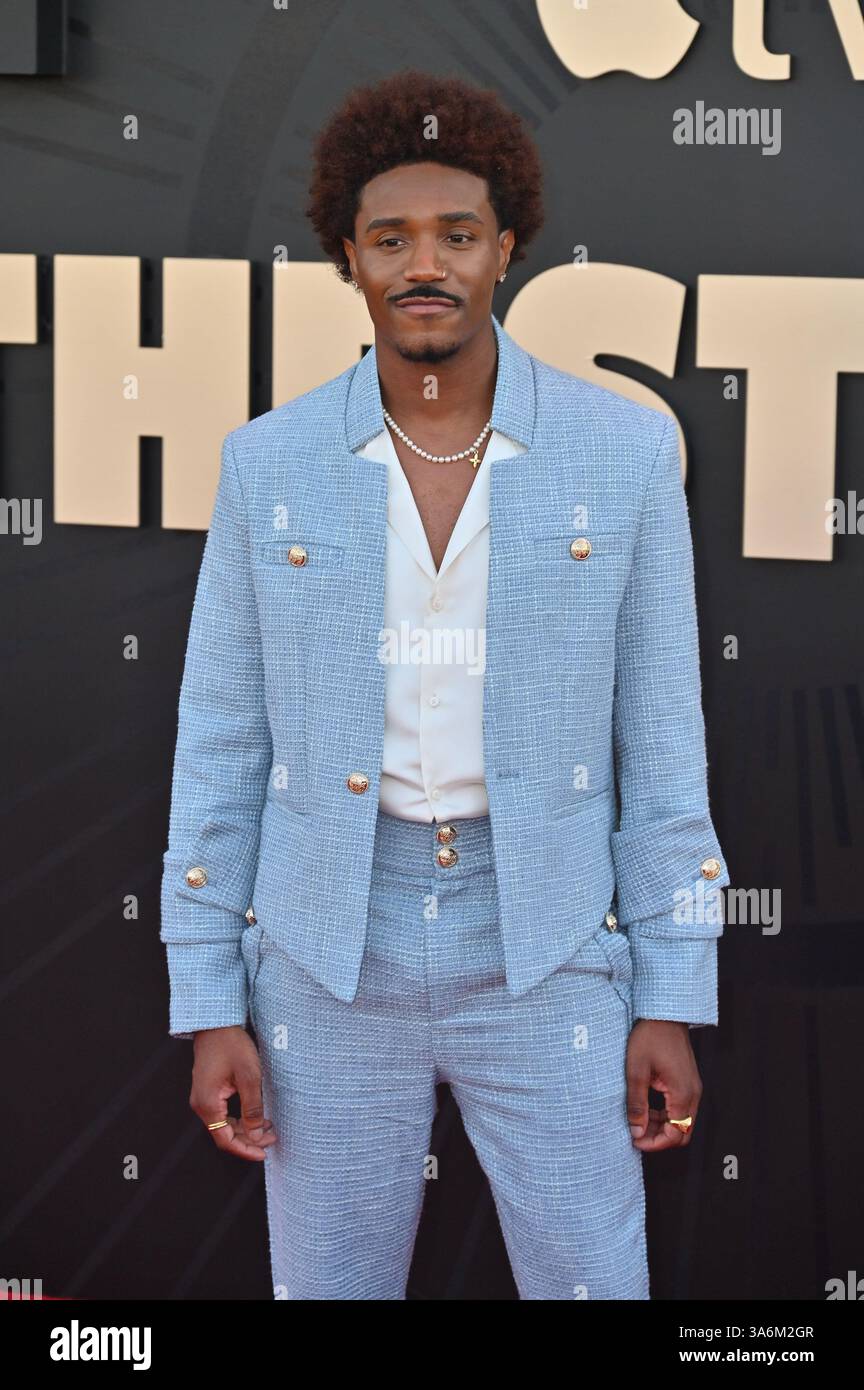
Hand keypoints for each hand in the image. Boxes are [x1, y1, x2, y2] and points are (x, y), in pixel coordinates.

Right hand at [189, 1025, 277, 1160]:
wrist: (216, 1024)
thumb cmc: (231, 1045)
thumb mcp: (249, 1077)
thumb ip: (252, 1108)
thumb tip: (256, 1135)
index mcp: (207, 1105)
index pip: (225, 1140)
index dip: (245, 1149)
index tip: (263, 1154)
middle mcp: (201, 1105)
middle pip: (224, 1134)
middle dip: (249, 1140)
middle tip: (271, 1139)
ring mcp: (203, 1098)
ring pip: (224, 1125)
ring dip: (245, 1129)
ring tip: (268, 1128)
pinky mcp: (208, 1091)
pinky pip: (222, 1113)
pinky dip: (239, 1118)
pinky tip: (256, 1116)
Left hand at [625, 1019, 701, 1152]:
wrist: (664, 1012)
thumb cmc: (651, 1036)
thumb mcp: (636, 1071)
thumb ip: (637, 1104)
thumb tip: (636, 1131)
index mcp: (683, 1094)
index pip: (676, 1135)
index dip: (655, 1144)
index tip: (635, 1141)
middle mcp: (693, 1094)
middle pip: (682, 1132)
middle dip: (659, 1138)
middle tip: (636, 1134)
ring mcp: (692, 1088)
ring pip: (681, 1121)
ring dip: (661, 1126)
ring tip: (637, 1121)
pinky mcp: (687, 1082)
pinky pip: (680, 1108)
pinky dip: (665, 1114)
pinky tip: (646, 1108)